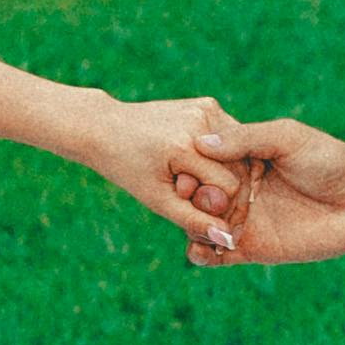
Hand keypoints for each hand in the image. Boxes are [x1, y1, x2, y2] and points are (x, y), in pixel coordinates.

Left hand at [75, 94, 252, 256]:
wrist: (105, 126)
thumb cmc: (126, 167)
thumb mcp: (156, 199)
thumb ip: (193, 220)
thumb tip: (226, 239)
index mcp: (184, 147)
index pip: (229, 187)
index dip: (226, 211)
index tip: (219, 226)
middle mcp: (200, 122)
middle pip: (240, 169)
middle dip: (232, 196)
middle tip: (217, 213)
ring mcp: (206, 109)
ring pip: (239, 154)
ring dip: (230, 176)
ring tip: (208, 191)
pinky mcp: (207, 104)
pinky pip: (230, 138)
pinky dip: (224, 157)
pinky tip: (206, 169)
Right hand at [194, 117, 344, 265]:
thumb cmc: (329, 161)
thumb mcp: (287, 138)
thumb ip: (245, 139)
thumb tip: (201, 143)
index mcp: (243, 159)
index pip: (201, 162)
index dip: (187, 167)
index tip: (183, 172)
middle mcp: (238, 189)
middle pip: (195, 195)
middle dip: (187, 199)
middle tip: (197, 199)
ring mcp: (243, 220)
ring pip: (199, 225)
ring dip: (191, 225)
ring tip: (204, 223)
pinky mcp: (252, 248)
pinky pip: (215, 255)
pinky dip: (201, 254)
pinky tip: (204, 248)